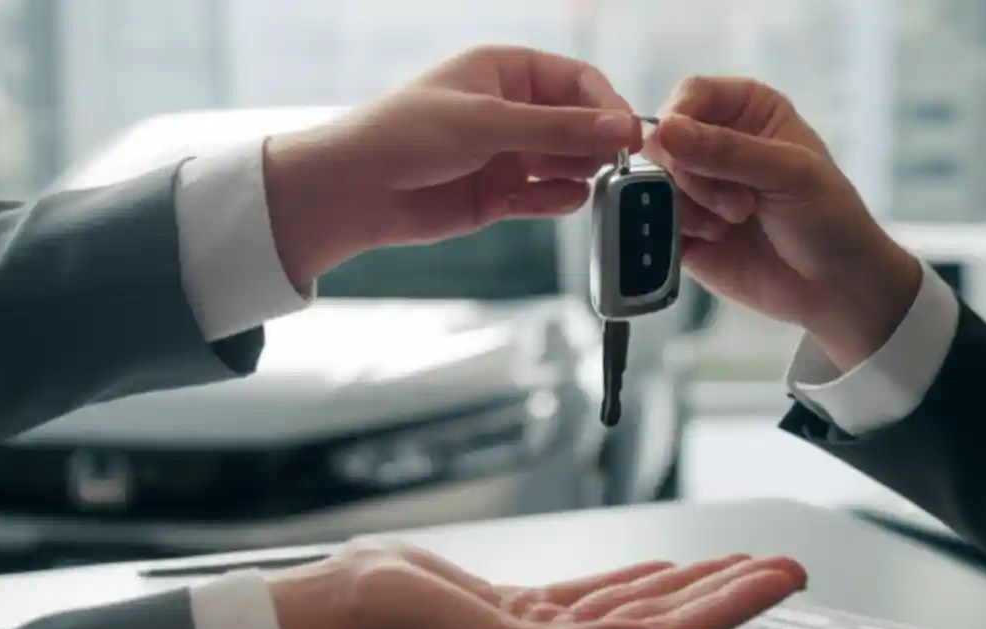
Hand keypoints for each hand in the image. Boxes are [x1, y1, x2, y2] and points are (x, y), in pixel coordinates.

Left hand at [264, 46, 641, 288]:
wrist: (355, 190)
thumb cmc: (407, 135)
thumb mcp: (488, 123)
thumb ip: (558, 129)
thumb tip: (623, 128)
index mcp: (506, 72)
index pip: (578, 82)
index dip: (607, 105)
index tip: (630, 133)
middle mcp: (511, 111)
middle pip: (578, 123)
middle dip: (598, 142)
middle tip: (617, 164)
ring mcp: (506, 155)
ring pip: (566, 162)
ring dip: (581, 172)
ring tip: (588, 182)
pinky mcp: (499, 196)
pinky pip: (545, 196)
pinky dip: (558, 200)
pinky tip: (563, 199)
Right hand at [268, 540, 804, 628]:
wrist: (354, 608)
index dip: (736, 606)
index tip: (781, 578)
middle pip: (674, 619)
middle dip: (733, 592)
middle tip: (783, 566)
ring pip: (645, 603)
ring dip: (695, 582)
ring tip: (739, 564)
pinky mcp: (527, 607)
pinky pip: (602, 592)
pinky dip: (639, 579)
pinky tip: (662, 570)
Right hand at [642, 78, 922, 369]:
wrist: (833, 288)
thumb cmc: (828, 218)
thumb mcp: (788, 173)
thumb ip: (726, 151)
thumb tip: (666, 131)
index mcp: (746, 110)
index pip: (691, 95)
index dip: (678, 118)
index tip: (682, 148)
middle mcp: (716, 143)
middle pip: (664, 141)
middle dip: (691, 175)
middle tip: (739, 206)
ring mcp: (697, 188)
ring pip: (653, 183)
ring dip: (689, 207)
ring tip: (733, 224)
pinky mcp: (683, 229)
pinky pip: (652, 222)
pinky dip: (676, 232)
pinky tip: (715, 240)